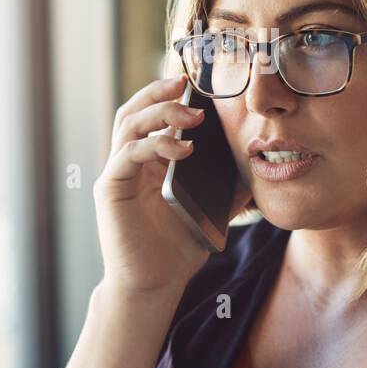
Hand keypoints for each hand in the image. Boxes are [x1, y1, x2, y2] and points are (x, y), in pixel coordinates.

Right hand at [93, 72, 251, 295]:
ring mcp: (117, 173)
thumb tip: (256, 164)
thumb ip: (224, 184)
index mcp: (148, 162)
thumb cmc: (177, 249)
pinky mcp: (111, 188)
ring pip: (129, 125)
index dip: (166, 95)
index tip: (194, 83)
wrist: (154, 284)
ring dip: (160, 113)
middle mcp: (129, 162)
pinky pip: (129, 154)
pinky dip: (155, 145)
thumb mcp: (209, 209)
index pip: (151, 116)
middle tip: (186, 84)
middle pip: (134, 110)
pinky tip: (183, 149)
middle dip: (158, 92)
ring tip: (191, 116)